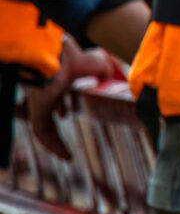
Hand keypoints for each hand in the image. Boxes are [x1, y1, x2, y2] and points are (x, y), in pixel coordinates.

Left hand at [23, 35, 116, 159]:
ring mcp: (39, 101)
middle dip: (56, 116)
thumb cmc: (78, 58)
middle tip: (65, 122)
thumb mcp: (98, 63)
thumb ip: (105, 71)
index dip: (62, 102)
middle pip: (47, 108)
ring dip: (55, 140)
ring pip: (44, 125)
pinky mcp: (37, 111)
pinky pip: (43, 133)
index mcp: (55, 76)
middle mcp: (44, 89)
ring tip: (67, 152)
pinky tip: (66, 155)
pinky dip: (54, 146)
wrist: (61, 57)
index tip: (69, 112)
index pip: (54, 92)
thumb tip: (109, 81)